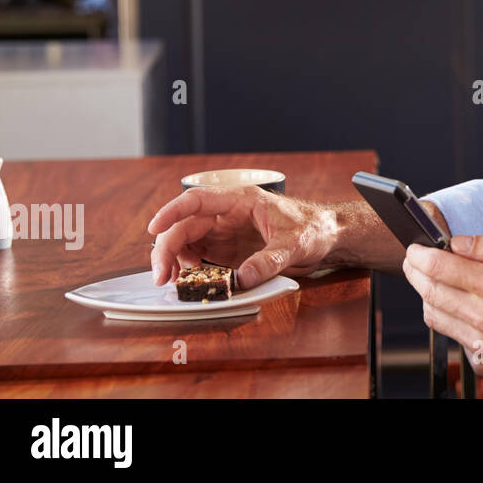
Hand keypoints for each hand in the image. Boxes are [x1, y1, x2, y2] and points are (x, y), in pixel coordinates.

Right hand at [147, 186, 339, 289]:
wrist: (329, 235)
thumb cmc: (314, 227)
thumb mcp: (295, 244)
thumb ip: (268, 261)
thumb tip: (240, 280)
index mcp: (241, 201)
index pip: (197, 200)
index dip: (172, 211)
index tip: (153, 228)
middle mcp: (228, 215)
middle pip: (185, 226)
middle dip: (167, 249)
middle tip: (161, 277)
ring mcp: (226, 232)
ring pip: (187, 242)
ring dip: (174, 261)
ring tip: (174, 282)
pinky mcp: (228, 250)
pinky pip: (200, 258)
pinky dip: (190, 270)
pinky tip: (191, 282)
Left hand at [403, 234, 482, 377]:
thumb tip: (457, 243)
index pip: (439, 269)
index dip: (420, 256)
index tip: (415, 249)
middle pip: (430, 292)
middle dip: (416, 272)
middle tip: (415, 262)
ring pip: (434, 317)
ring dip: (429, 296)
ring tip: (439, 282)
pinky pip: (454, 337)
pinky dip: (452, 320)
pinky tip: (466, 308)